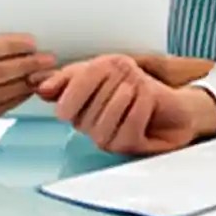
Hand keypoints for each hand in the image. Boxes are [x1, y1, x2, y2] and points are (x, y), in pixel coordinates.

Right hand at [37, 54, 214, 154]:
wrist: (174, 104)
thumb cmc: (140, 86)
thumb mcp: (106, 68)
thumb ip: (73, 76)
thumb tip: (41, 88)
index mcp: (76, 105)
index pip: (65, 101)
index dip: (87, 80)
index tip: (106, 66)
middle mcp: (86, 125)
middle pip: (87, 109)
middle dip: (112, 84)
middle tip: (129, 75)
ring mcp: (105, 140)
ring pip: (102, 123)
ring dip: (125, 97)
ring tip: (138, 86)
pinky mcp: (127, 149)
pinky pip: (126, 130)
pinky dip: (139, 109)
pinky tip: (146, 99)